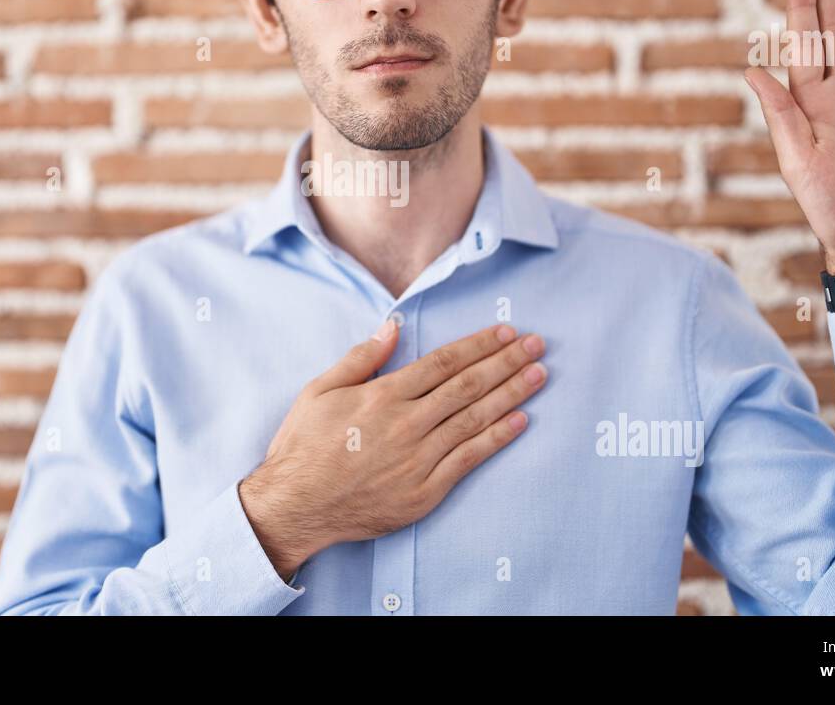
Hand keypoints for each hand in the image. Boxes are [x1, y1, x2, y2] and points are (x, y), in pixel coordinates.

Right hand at [239, 321, 546, 579]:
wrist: (294, 507)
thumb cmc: (303, 447)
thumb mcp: (319, 391)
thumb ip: (360, 358)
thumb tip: (393, 327)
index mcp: (383, 396)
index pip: (443, 362)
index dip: (478, 345)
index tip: (505, 332)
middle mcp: (407, 423)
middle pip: (468, 385)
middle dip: (506, 362)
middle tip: (537, 345)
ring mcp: (419, 459)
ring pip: (475, 418)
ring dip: (512, 394)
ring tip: (539, 375)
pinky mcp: (424, 491)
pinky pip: (469, 459)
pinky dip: (497, 439)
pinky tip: (521, 421)